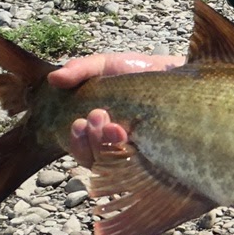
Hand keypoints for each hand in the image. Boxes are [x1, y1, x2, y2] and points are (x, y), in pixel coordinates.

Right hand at [48, 52, 182, 168]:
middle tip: (99, 117)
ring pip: (116, 167)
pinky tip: (134, 137)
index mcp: (97, 131)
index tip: (79, 123)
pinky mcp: (157, 159)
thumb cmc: (140, 73)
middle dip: (93, 142)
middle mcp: (114, 147)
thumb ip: (81, 70)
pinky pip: (140, 169)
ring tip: (117, 127)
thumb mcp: (107, 65)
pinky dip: (133, 155)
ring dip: (110, 147)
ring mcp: (136, 154)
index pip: (80, 149)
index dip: (77, 143)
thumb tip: (54, 79)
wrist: (179, 74)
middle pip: (95, 161)